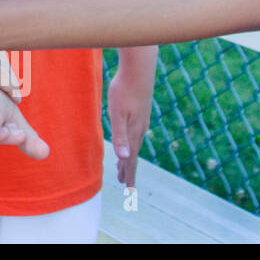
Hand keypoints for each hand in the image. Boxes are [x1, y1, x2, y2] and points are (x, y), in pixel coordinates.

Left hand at [107, 66, 153, 186]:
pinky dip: (131, 143)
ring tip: (124, 167)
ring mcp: (142, 120)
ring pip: (135, 144)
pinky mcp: (141, 112)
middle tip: (126, 185)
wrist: (138, 69)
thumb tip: (124, 157)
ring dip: (129, 157)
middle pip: (134, 154)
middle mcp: (140, 128)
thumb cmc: (124, 89)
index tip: (129, 190)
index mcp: (134, 131)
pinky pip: (136, 134)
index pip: (132, 159)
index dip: (129, 174)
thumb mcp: (118, 113)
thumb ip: (120, 135)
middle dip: (129, 169)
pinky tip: (130, 142)